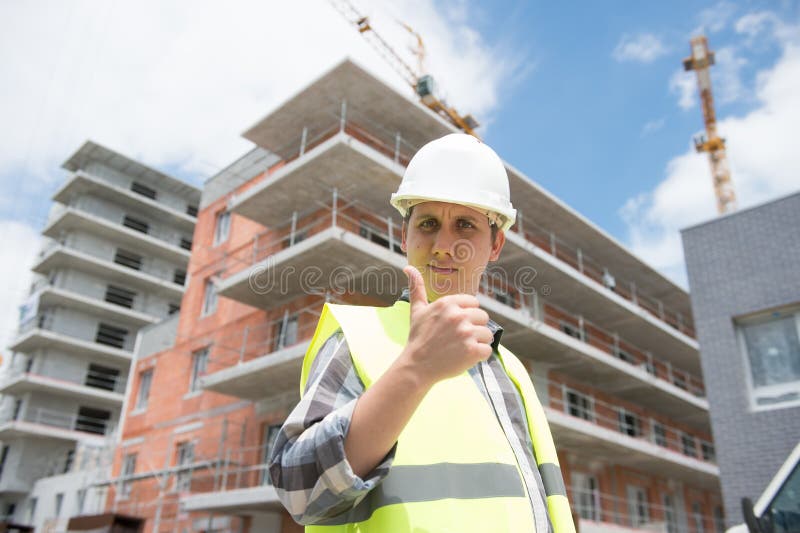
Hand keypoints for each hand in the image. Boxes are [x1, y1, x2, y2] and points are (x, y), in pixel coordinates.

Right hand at [400, 266, 492, 386]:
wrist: (417, 366)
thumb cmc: (418, 338)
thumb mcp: (417, 310)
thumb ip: (417, 288)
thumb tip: (408, 267)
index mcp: (448, 303)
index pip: (474, 303)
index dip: (467, 315)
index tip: (455, 325)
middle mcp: (458, 316)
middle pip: (483, 317)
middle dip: (474, 328)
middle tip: (458, 339)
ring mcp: (466, 334)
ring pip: (487, 334)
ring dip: (478, 342)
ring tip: (461, 348)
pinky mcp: (473, 351)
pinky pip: (487, 350)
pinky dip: (479, 356)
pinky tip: (464, 357)